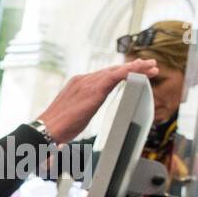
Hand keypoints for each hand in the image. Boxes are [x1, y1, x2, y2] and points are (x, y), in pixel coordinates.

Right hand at [35, 59, 158, 143]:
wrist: (46, 130)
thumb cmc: (57, 128)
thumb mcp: (74, 114)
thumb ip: (84, 107)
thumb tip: (85, 114)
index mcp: (78, 85)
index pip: (104, 75)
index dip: (120, 73)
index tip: (134, 72)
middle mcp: (83, 80)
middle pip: (112, 70)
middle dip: (132, 67)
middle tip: (149, 66)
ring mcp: (88, 82)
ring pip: (117, 71)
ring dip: (136, 68)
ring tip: (151, 67)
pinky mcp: (94, 89)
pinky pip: (116, 76)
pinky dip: (130, 71)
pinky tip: (141, 70)